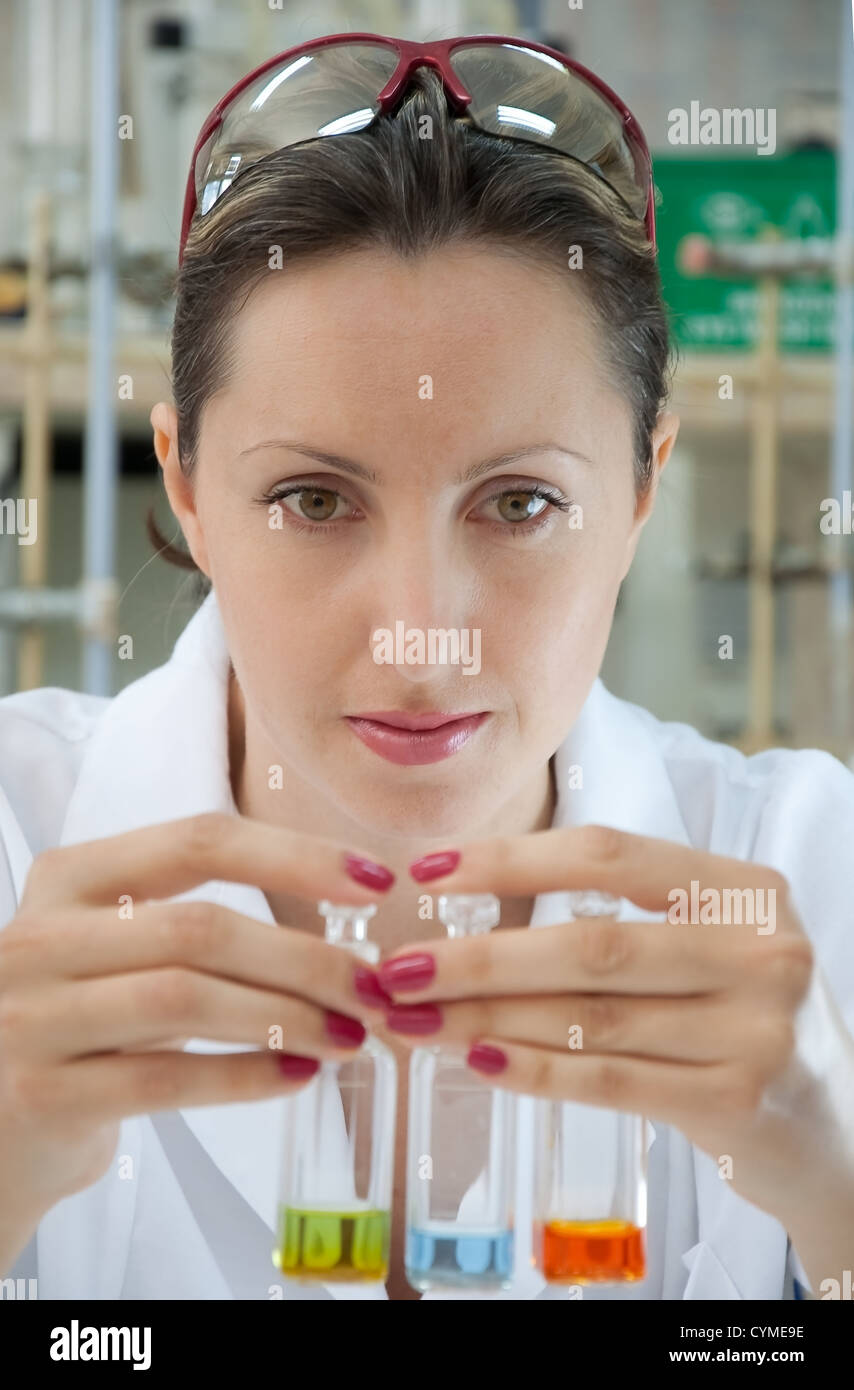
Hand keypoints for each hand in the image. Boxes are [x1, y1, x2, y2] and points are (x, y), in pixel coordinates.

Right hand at [0, 812, 392, 1237]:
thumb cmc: (84, 1027)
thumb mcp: (118, 951)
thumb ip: (199, 925)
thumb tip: (343, 925)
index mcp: (69, 878)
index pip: (197, 841)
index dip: (295, 857)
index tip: (375, 882)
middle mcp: (39, 938)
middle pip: (201, 926)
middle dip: (305, 957)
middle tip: (373, 988)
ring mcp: (31, 1017)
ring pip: (185, 999)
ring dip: (286, 1016)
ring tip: (348, 1035)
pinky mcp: (41, 1095)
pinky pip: (165, 1079)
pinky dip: (245, 1077)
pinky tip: (297, 1076)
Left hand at [378, 825, 853, 1225]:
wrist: (827, 1125)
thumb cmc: (736, 1017)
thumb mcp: (705, 945)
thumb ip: (620, 916)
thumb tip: (467, 910)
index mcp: (743, 891)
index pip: (608, 855)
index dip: (511, 860)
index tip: (427, 872)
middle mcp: (760, 951)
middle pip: (591, 943)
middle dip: (479, 956)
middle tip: (397, 969)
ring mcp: (756, 1030)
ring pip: (590, 1015)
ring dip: (487, 1015)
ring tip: (416, 1019)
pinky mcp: (737, 1102)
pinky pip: (609, 1078)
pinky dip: (535, 1068)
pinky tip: (478, 1058)